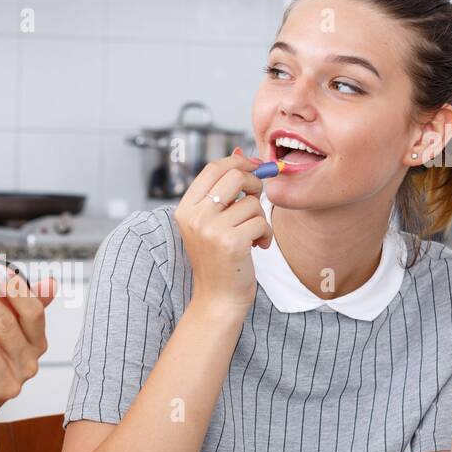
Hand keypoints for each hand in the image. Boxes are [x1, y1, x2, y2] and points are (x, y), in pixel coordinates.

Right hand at [174, 149, 272, 319]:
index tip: (254, 168)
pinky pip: (261, 222)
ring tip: (252, 235)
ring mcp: (211, 230)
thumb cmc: (219, 259)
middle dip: (255, 185)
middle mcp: (195, 216)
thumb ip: (221, 190)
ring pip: (252, 203)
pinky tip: (258, 246)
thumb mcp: (211, 222)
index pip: (213, 168)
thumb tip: (240, 153)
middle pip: (235, 177)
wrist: (217, 299)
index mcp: (185, 208)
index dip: (238, 163)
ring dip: (260, 218)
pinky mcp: (232, 243)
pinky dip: (266, 234)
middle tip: (256, 202)